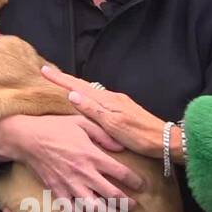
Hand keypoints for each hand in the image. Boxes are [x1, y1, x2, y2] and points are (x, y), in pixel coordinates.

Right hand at [0, 114, 142, 211]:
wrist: (27, 138)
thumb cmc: (54, 127)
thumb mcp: (81, 122)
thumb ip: (103, 134)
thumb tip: (122, 146)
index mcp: (92, 155)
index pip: (122, 173)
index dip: (136, 181)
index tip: (142, 185)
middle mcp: (84, 173)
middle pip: (112, 196)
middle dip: (126, 204)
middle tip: (133, 206)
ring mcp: (70, 184)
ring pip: (94, 208)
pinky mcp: (57, 191)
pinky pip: (72, 210)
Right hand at [39, 66, 167, 159]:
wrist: (166, 141)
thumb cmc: (139, 136)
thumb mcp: (114, 124)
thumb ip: (93, 109)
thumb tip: (72, 94)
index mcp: (107, 101)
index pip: (78, 86)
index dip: (61, 79)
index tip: (45, 70)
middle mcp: (111, 98)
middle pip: (83, 85)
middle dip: (66, 79)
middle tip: (49, 73)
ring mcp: (118, 103)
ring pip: (91, 92)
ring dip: (76, 86)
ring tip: (63, 83)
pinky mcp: (122, 110)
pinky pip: (98, 99)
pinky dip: (87, 96)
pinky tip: (86, 100)